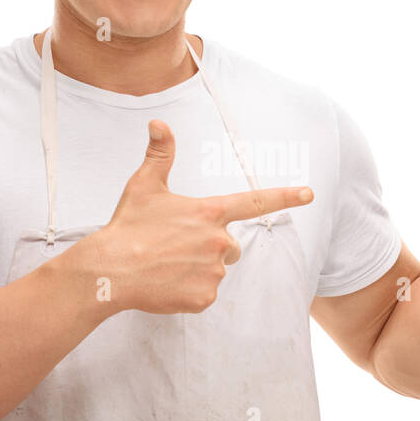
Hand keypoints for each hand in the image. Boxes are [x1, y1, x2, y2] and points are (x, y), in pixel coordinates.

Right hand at [90, 119, 315, 314]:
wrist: (109, 271)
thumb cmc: (127, 226)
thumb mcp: (144, 185)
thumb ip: (160, 154)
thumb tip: (159, 123)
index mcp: (209, 212)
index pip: (255, 201)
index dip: (286, 196)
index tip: (309, 193)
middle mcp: (219, 241)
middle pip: (231, 246)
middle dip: (210, 247)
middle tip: (176, 247)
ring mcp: (213, 272)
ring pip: (217, 270)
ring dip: (198, 269)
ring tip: (167, 264)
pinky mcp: (204, 298)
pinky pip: (205, 294)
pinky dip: (189, 291)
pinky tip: (166, 283)